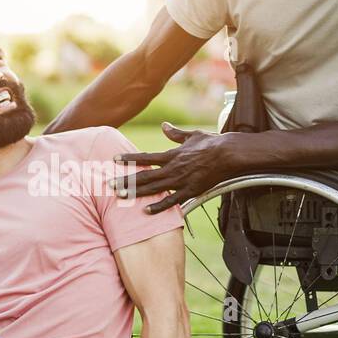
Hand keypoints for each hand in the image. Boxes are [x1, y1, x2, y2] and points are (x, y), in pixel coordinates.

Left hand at [111, 121, 230, 213]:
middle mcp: (172, 168)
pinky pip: (172, 201)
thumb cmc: (211, 143)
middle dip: (126, 180)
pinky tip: (146, 211)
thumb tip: (164, 126)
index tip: (114, 159)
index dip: (129, 159)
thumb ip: (175, 134)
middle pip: (144, 176)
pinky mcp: (190, 191)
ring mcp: (180, 181)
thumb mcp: (191, 135)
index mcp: (171, 155)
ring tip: (120, 196)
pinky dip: (158, 207)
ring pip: (153, 188)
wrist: (228, 154)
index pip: (145, 157)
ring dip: (136, 193)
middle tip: (109, 185)